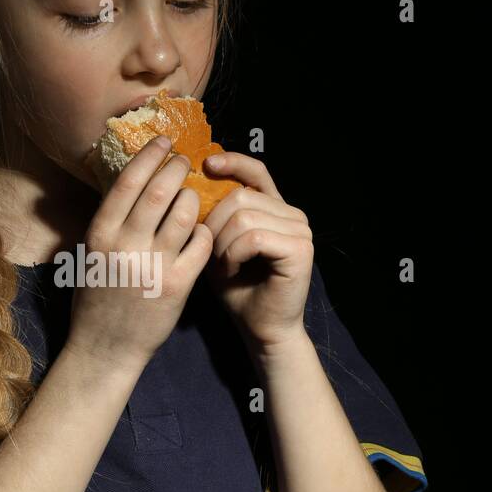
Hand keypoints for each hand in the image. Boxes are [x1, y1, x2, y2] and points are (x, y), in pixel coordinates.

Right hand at [66, 136, 213, 371]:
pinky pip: (200, 244)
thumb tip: (131, 183)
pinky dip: (205, 231)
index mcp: (99, 235)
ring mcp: (152, 266)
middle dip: (177, 168)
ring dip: (194, 198)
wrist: (105, 349)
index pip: (127, 182)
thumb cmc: (96, 299)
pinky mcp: (177, 285)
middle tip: (185, 161)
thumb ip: (109, 222)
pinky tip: (202, 231)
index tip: (163, 142)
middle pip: (160, 191)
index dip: (149, 155)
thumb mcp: (90, 255)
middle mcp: (125, 246)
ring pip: (185, 214)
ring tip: (194, 195)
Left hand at [200, 152, 313, 352]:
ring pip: (244, 216)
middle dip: (214, 224)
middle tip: (210, 254)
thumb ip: (213, 217)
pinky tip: (233, 270)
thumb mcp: (218, 246)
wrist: (261, 328)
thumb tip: (189, 185)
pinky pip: (254, 237)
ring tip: (222, 266)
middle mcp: (292, 214)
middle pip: (240, 196)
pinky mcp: (301, 248)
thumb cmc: (238, 289)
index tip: (206, 165)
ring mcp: (300, 230)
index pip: (256, 172)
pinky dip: (234, 254)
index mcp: (274, 208)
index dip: (233, 163)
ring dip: (222, 244)